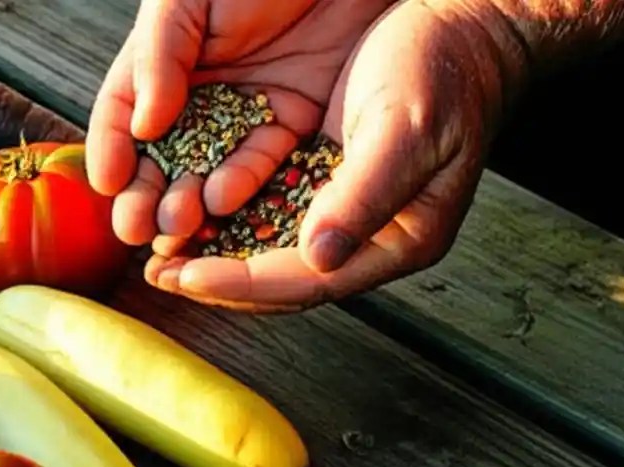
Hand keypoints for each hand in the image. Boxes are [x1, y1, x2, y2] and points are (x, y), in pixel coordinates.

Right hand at [86, 0, 391, 251]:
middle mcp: (198, 92)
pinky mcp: (293, 121)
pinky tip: (221, 203)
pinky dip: (241, 187)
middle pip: (162, 155)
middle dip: (145, 195)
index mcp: (161, 60)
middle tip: (135, 229)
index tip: (107, 183)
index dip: (111, 150)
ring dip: (188, 202)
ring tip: (175, 225)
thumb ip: (159, 58)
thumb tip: (142, 128)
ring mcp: (245, 110)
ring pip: (207, 168)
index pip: (123, 113)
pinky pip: (264, 163)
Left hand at [139, 1, 521, 310]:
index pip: (306, 282)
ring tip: (160, 254)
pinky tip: (189, 213)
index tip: (188, 278)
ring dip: (213, 255)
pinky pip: (267, 213)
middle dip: (217, 280)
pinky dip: (226, 220)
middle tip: (159, 275)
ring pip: (268, 251)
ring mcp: (346, 214)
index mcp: (399, 241)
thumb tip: (318, 258)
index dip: (243, 283)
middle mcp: (368, 239)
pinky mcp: (325, 183)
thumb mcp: (405, 129)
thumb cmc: (444, 70)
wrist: (465, 26)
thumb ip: (363, 196)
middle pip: (281, 280)